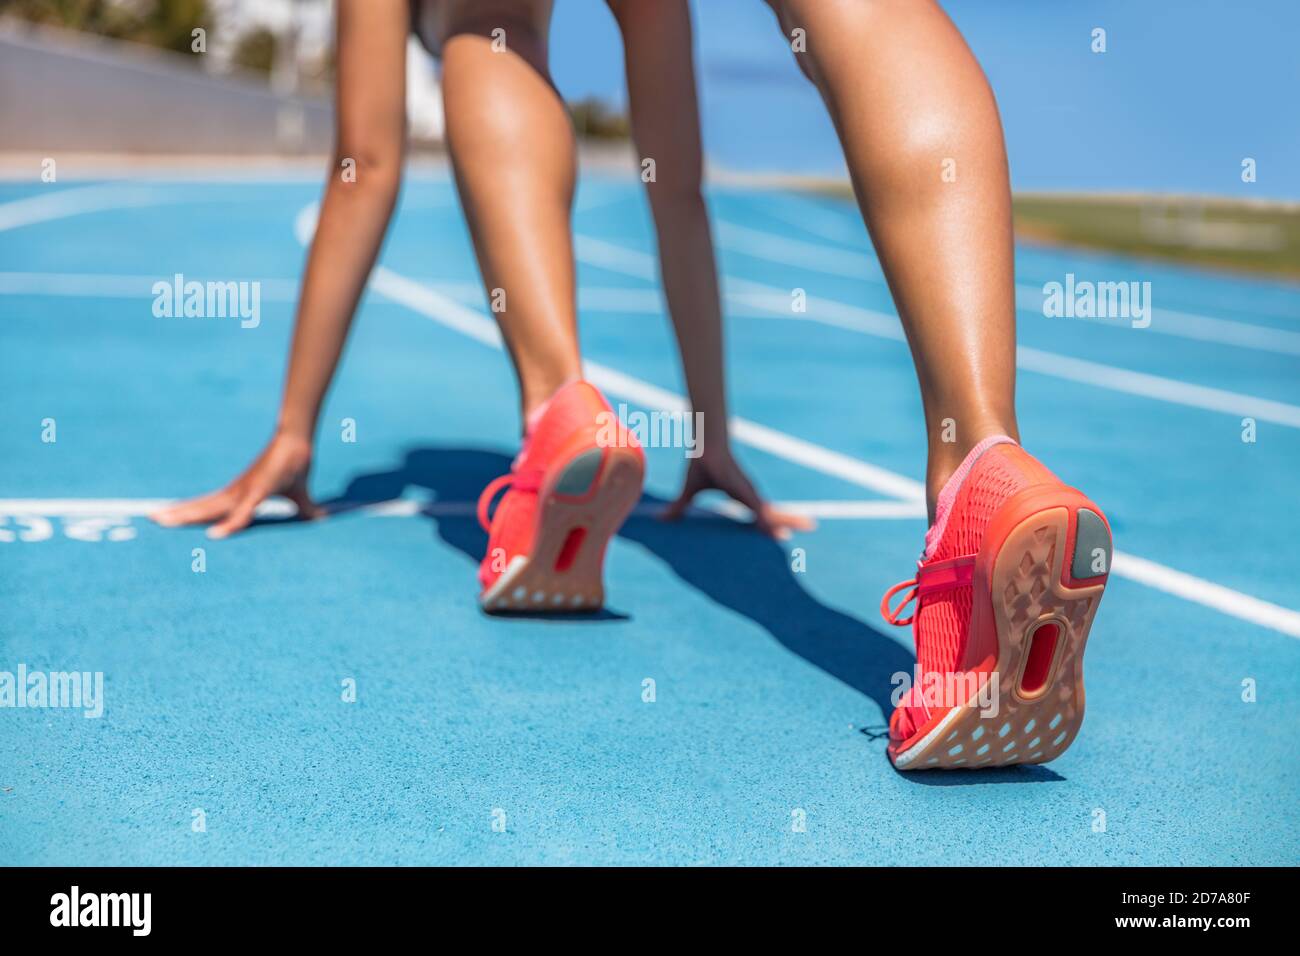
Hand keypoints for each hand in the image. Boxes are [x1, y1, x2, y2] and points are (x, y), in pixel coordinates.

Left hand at [149, 432, 319, 538]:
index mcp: (241, 494)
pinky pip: (242, 513)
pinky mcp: (259, 491)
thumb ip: (303, 509)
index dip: (190, 512)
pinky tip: (214, 535)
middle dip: (176, 513)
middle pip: (202, 506)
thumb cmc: (294, 466)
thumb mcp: (298, 495)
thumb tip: (318, 518)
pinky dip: (229, 524)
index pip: (209, 506)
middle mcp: (237, 492)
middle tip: (151, 519)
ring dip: (187, 516)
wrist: (298, 441)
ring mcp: (245, 491)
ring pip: (211, 509)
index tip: (168, 518)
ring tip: (161, 520)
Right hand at [661, 448, 814, 539]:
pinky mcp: (745, 491)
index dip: (771, 525)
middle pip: (774, 512)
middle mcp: (750, 495)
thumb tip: (661, 519)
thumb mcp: (688, 493)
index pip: (760, 515)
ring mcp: (750, 493)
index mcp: (741, 497)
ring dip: (789, 519)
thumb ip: (679, 508)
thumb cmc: (701, 464)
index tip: (785, 535)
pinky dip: (769, 521)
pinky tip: (779, 530)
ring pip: (772, 512)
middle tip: (812, 525)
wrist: (704, 446)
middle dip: (793, 518)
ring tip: (808, 525)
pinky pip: (760, 510)